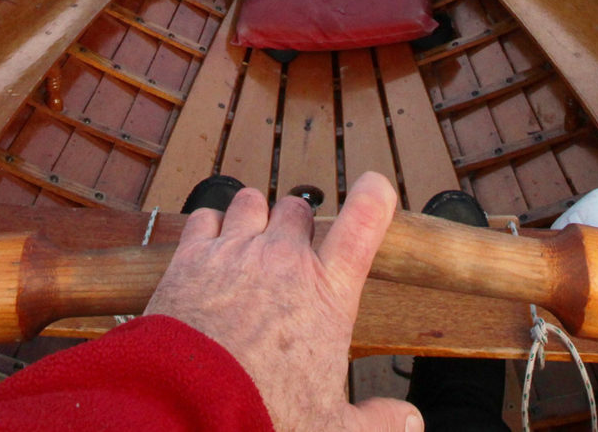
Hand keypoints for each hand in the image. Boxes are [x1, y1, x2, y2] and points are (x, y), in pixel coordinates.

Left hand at [146, 169, 418, 431]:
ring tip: (250, 245)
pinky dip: (211, 226)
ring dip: (254, 217)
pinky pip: (206, 216)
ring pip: (252, 202)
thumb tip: (410, 422)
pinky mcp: (191, 256)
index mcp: (328, 291)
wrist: (188, 407)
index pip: (364, 222)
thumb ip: (378, 421)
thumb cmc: (265, 415)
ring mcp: (236, 250)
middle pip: (298, 207)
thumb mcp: (334, 427)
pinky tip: (210, 249)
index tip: (376, 190)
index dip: (374, 197)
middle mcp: (284, 258)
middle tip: (292, 254)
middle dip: (297, 224)